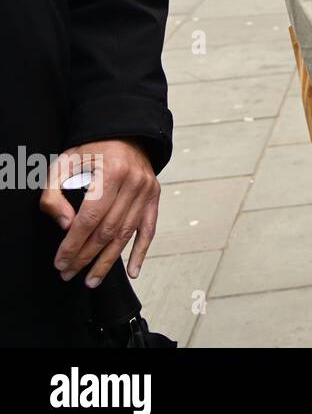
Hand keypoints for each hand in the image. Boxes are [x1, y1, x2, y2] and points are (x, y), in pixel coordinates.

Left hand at [39, 139, 160, 285]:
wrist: (125, 134)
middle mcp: (134, 183)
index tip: (60, 261)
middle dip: (86, 256)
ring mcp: (147, 191)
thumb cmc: (92, 150)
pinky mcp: (154, 198)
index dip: (73, 244)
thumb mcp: (64, 164)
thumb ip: (54, 194)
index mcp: (111, 173)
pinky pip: (149, 230)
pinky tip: (132, 271)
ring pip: (126, 235)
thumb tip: (66, 226)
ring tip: (91, 280)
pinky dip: (141, 253)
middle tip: (69, 273)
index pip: (89, 218)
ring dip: (108, 261)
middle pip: (107, 230)